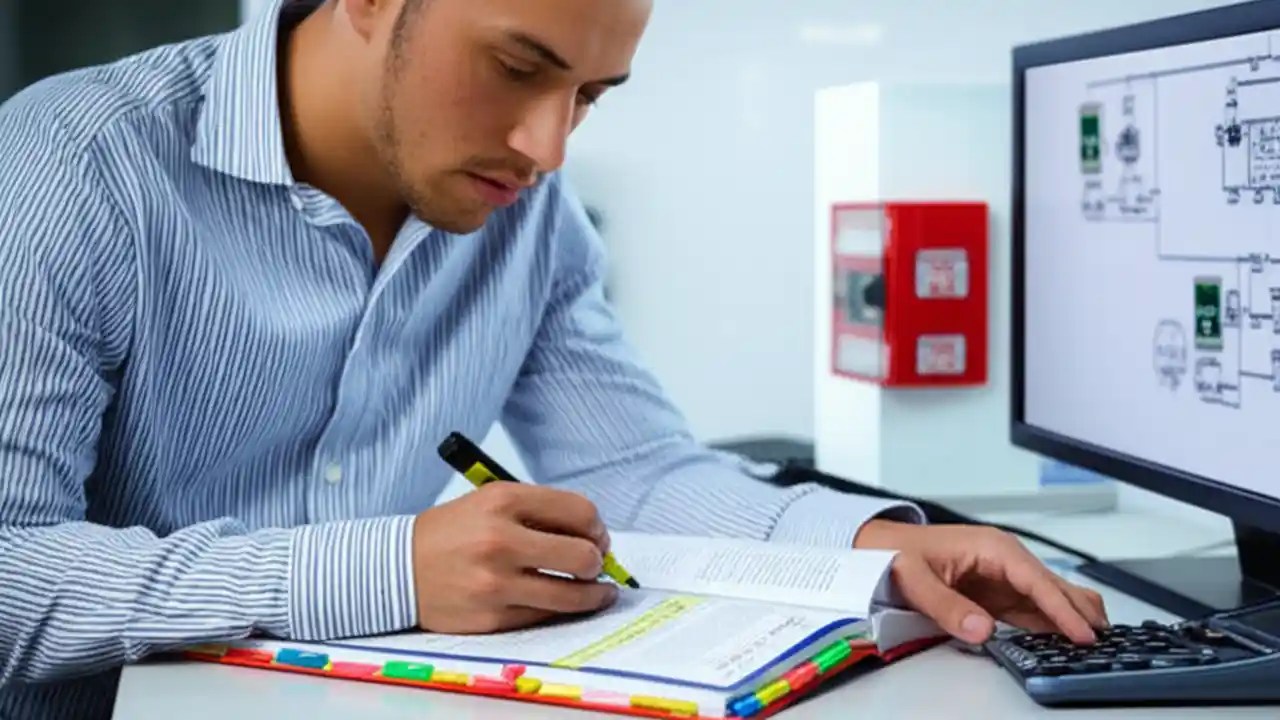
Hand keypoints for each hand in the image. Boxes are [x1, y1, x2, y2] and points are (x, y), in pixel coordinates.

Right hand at [412, 483, 618, 633]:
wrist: (397, 569)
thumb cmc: (452, 532)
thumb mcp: (490, 502)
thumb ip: (538, 512)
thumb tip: (591, 537)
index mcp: (504, 501)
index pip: (579, 512)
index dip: (597, 528)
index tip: (597, 537)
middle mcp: (501, 540)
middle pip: (582, 556)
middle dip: (597, 562)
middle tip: (594, 565)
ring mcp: (496, 582)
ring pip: (571, 595)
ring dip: (594, 594)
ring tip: (599, 592)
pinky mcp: (491, 617)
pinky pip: (544, 615)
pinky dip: (560, 610)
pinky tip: (564, 604)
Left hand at [854, 520, 1107, 644]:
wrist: (880, 547)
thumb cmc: (897, 552)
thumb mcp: (914, 578)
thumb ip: (945, 605)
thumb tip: (982, 629)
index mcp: (992, 548)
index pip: (1038, 580)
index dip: (1062, 609)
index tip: (1083, 633)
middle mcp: (1005, 560)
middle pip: (1054, 586)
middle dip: (1081, 612)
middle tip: (1105, 642)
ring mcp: (1004, 577)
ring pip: (1049, 598)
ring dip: (1071, 619)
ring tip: (1096, 644)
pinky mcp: (998, 594)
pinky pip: (1032, 610)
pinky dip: (1052, 625)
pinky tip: (1065, 642)